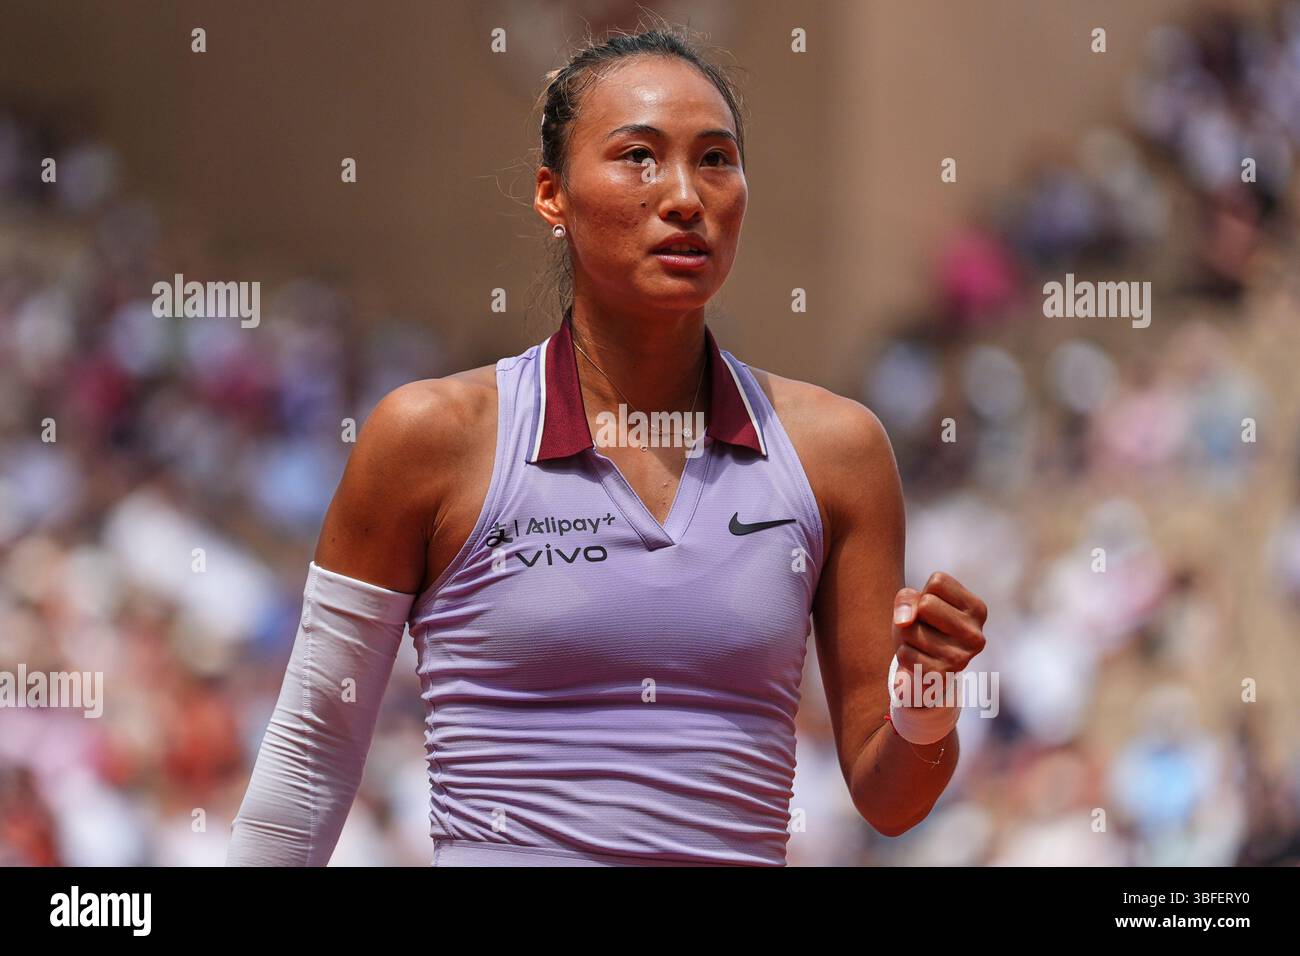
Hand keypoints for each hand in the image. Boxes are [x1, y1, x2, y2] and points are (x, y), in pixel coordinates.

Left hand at [891, 572, 987, 707]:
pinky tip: (918, 659)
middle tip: (925, 628)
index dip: (925, 593)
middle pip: (925, 604)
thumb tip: (904, 621)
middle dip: (915, 614)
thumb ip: (907, 597)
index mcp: (977, 609)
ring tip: (922, 644)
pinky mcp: (942, 676)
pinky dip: (903, 654)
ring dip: (907, 635)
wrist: (922, 667)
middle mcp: (976, 635)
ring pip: (910, 629)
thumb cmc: (922, 625)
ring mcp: (961, 659)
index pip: (938, 581)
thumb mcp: (916, 601)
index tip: (933, 610)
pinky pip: (905, 653)